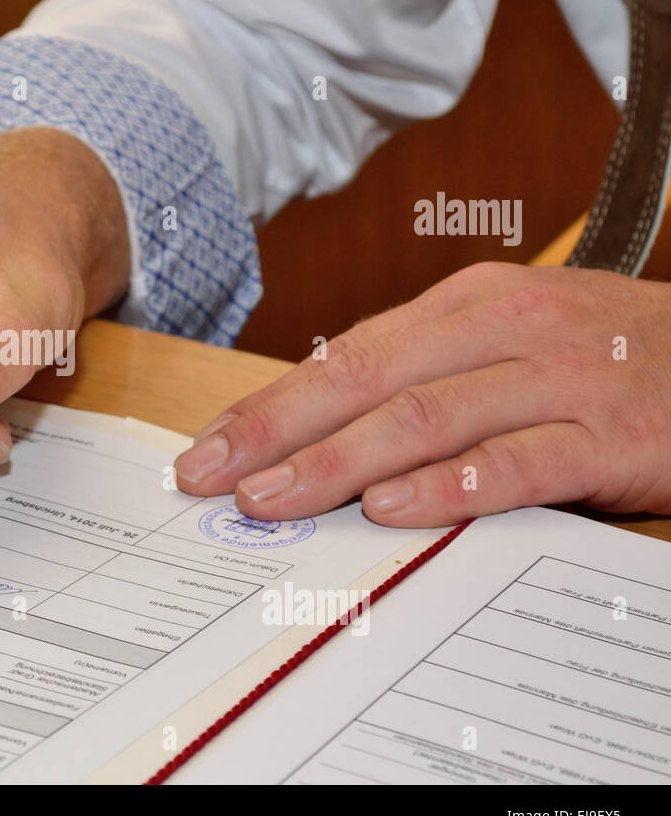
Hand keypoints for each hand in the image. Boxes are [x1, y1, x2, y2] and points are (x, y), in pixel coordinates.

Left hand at [173, 262, 670, 525]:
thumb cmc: (599, 353)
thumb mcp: (503, 340)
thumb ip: (418, 374)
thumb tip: (313, 425)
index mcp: (464, 305)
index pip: (342, 356)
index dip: (267, 406)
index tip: (206, 450)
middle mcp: (503, 330)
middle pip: (367, 380)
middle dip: (277, 433)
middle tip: (212, 480)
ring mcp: (558, 380)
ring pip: (427, 418)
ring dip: (340, 462)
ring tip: (275, 501)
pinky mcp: (609, 435)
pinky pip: (519, 461)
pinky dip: (452, 486)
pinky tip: (395, 509)